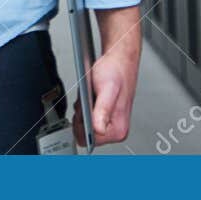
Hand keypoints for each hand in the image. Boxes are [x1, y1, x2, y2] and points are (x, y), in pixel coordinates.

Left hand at [75, 5, 142, 146]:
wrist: (119, 60)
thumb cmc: (115, 71)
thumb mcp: (106, 89)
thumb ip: (102, 110)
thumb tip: (99, 129)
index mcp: (118, 129)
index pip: (88, 140)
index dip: (81, 122)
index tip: (84, 108)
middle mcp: (117, 130)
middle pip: (86, 134)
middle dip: (81, 116)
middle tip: (88, 100)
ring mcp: (113, 124)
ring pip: (86, 125)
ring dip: (83, 111)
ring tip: (91, 96)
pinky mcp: (107, 117)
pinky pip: (88, 118)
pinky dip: (85, 107)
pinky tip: (91, 97)